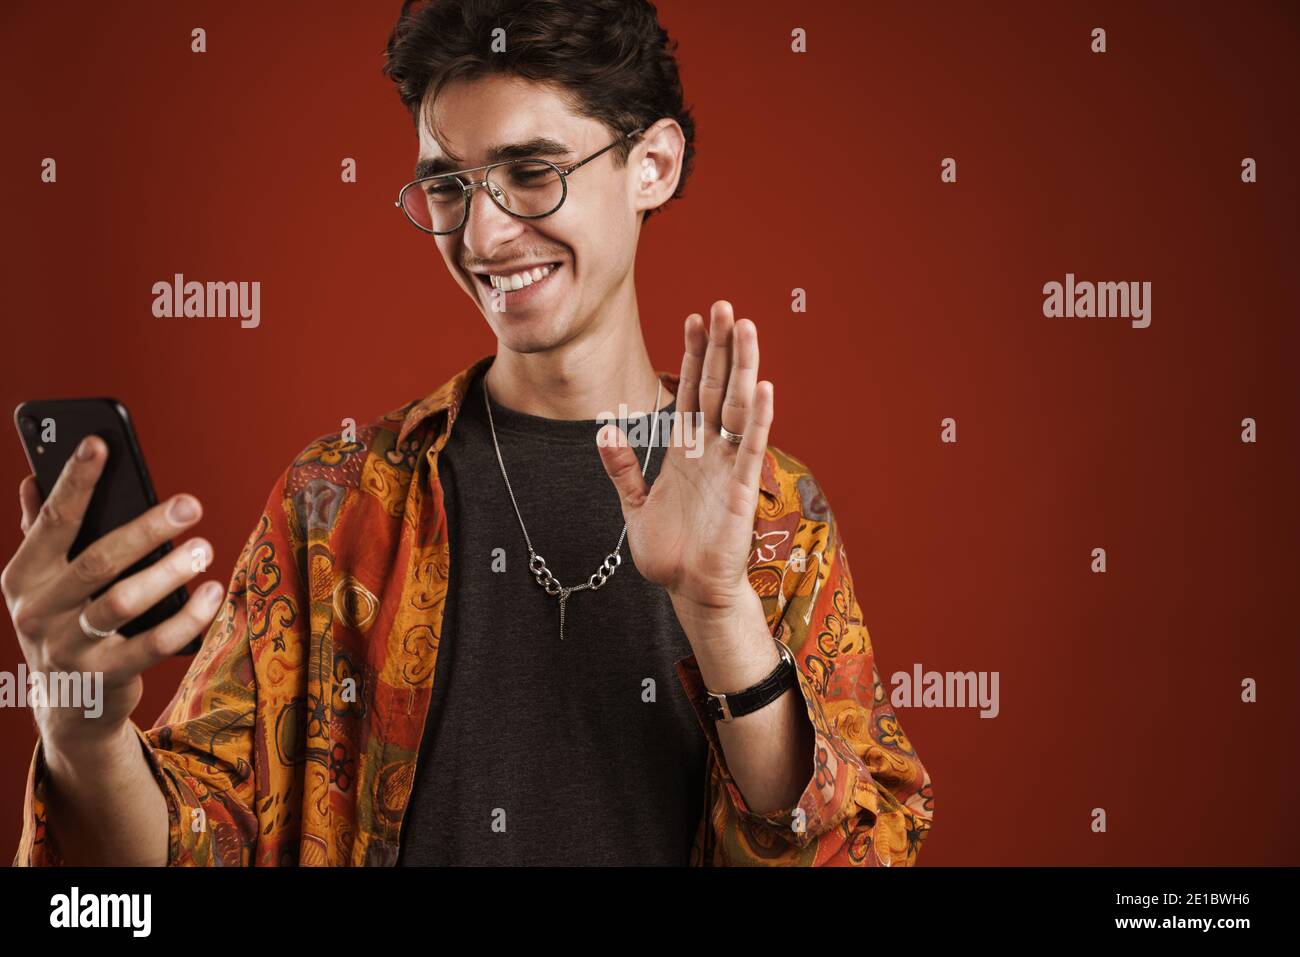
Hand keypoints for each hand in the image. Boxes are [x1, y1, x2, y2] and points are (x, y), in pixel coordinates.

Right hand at [1, 435, 223, 759]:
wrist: (66, 708)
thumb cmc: (64, 625)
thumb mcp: (42, 583)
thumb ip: (39, 532)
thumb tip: (33, 478)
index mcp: (24, 577)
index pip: (52, 520)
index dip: (75, 480)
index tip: (100, 442)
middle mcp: (38, 611)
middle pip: (98, 560)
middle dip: (146, 528)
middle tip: (191, 505)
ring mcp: (69, 647)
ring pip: (123, 602)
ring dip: (169, 573)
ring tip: (204, 549)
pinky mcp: (104, 677)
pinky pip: (153, 645)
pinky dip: (187, 618)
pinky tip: (213, 594)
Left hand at [596, 300, 772, 617]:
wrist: (688, 590)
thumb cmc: (667, 551)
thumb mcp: (635, 505)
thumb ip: (622, 468)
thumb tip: (604, 429)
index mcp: (685, 450)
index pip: (691, 391)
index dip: (692, 356)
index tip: (693, 318)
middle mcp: (710, 451)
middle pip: (716, 388)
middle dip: (718, 347)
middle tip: (723, 306)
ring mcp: (727, 467)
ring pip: (737, 407)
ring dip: (741, 368)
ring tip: (745, 328)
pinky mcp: (741, 490)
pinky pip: (749, 448)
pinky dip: (757, 419)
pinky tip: (763, 387)